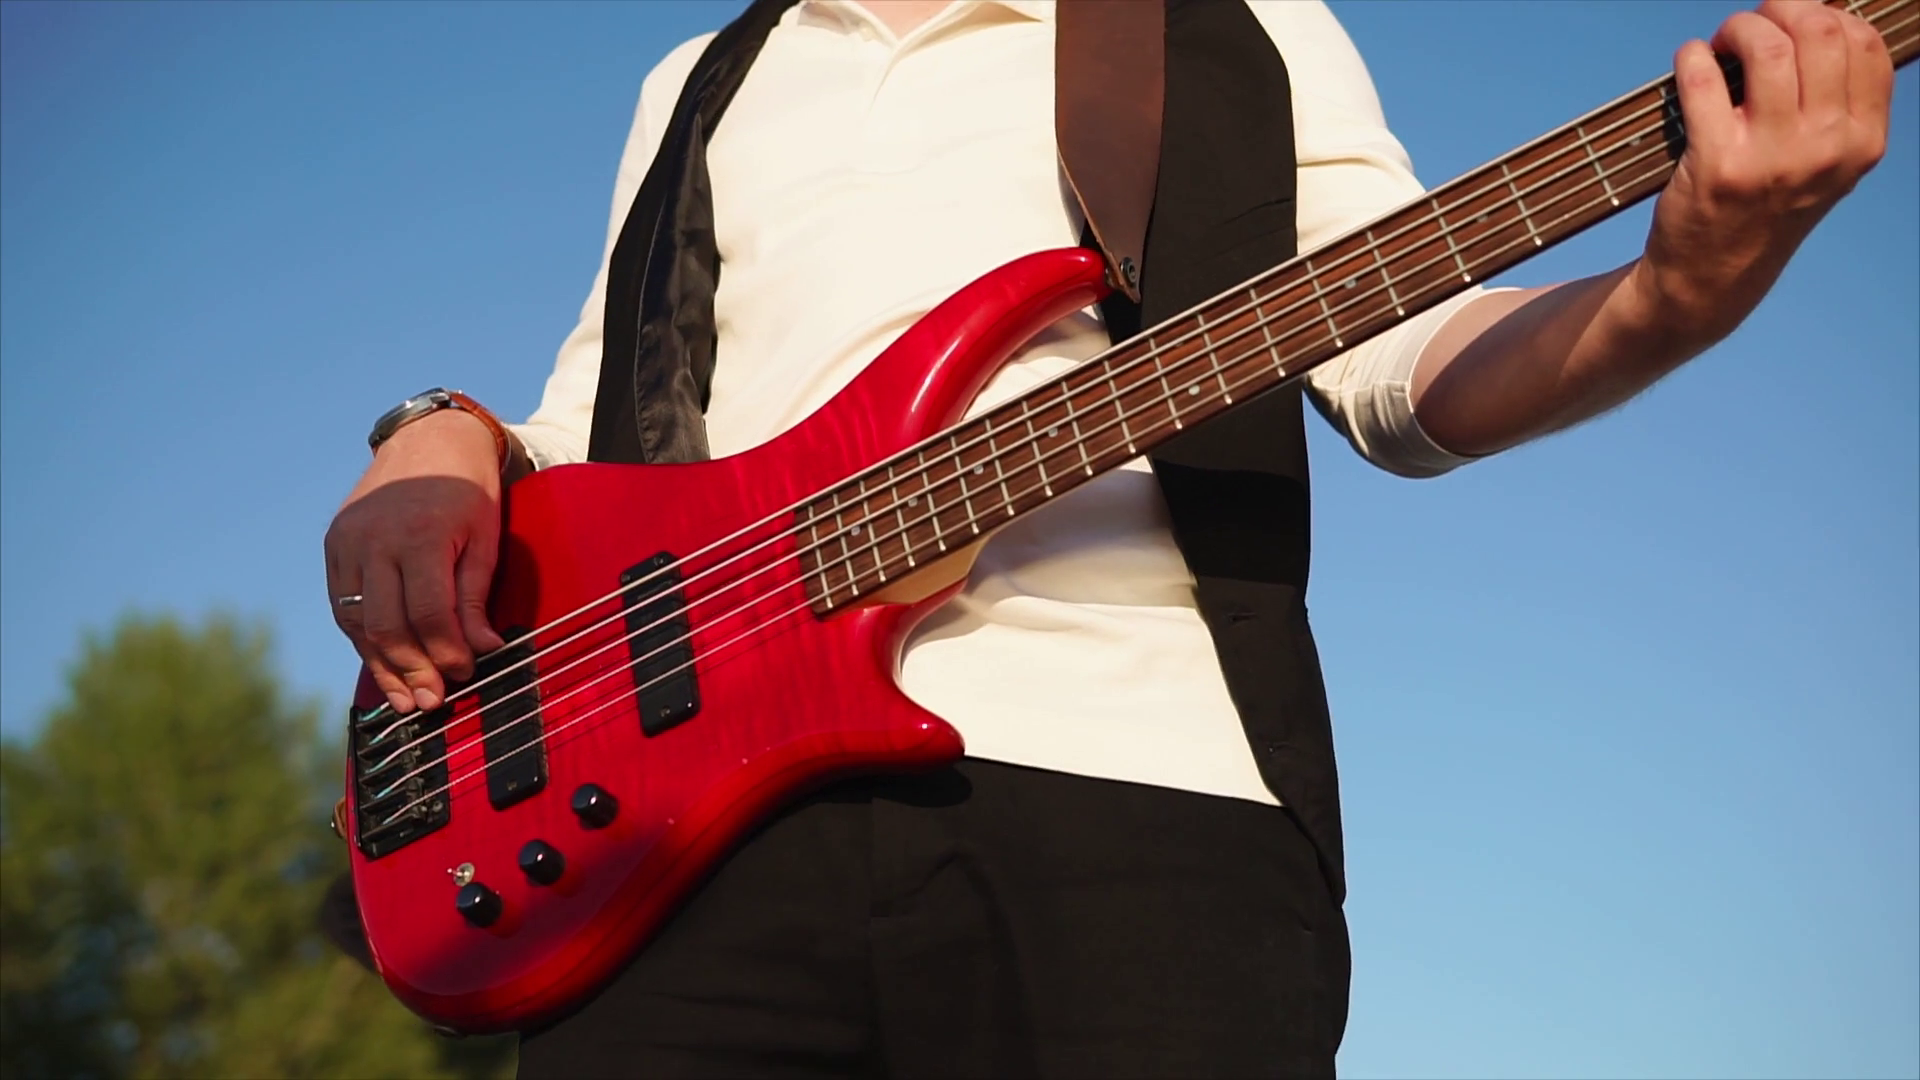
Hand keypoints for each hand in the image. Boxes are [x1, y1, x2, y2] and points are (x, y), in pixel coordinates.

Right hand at [324, 409, 509, 713]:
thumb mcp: (485, 537)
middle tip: (432, 702)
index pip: (427, 614)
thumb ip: (475, 596)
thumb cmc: (467, 490)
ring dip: (382, 665)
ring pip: (357, 622)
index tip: (463, 676)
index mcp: (418, 535)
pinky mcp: (333, 546)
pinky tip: (384, 664)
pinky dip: (363, 640)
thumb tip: (482, 650)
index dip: (445, 653)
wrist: (427, 440)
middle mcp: (374, 540)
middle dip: (411, 670)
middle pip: (386, 624)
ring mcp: (346, 542)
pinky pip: (342, 606)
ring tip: (406, 699)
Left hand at [1631, 0, 1893, 345]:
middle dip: (1779, 11)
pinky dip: (1692, 56)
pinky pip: (1704, 79)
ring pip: (1767, 48)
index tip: (1793, 23)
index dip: (1824, 15)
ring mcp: (1773, 157)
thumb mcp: (1826, 162)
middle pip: (1819, 34)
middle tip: (1750, 26)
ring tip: (1722, 42)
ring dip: (1737, 28)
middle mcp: (1826, 148)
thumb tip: (1817, 22)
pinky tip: (1691, 61)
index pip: (1863, 44)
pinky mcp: (1717, 163)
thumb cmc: (1766, 207)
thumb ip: (1834, 101)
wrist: (1712, 277)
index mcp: (1863, 141)